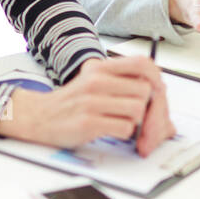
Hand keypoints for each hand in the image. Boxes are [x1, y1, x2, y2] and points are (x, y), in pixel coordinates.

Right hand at [0, 57, 175, 156]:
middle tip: (141, 118)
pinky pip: (125, 128)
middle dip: (149, 108)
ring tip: (123, 123)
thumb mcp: (95, 83)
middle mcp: (97, 81)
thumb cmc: (72, 102)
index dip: (156, 79)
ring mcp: (91, 102)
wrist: (38, 117)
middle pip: (146, 91)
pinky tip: (112, 131)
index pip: (143, 64)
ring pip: (138, 110)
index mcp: (101, 68)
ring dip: (136, 122)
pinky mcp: (88, 123)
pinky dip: (125, 134)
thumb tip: (161, 96)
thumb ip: (124, 85)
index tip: (155, 92)